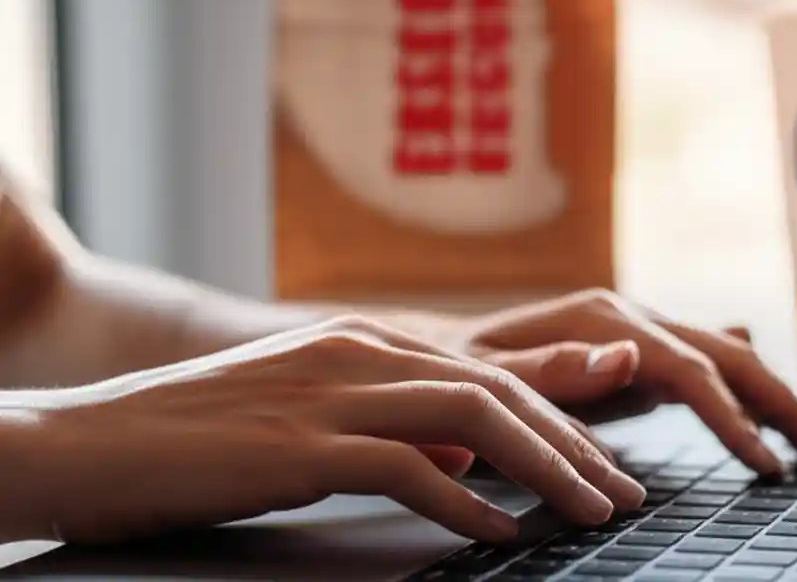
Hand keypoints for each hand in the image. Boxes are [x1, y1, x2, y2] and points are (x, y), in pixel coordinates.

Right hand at [0, 316, 644, 543]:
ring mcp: (330, 392)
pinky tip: (500, 535)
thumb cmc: (199, 442)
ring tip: (592, 514)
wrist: (89, 441)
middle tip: (624, 493)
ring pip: (472, 419)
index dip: (561, 416)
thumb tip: (461, 467)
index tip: (606, 461)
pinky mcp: (298, 442)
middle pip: (499, 392)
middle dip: (575, 444)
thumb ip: (390, 434)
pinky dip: (463, 504)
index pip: (490, 375)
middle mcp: (361, 353)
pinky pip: (404, 469)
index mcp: (367, 343)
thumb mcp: (312, 424)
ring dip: (545, 469)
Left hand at [452, 289, 796, 474]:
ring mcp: (640, 334)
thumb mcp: (484, 378)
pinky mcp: (638, 357)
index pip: (692, 371)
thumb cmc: (451, 375)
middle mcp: (633, 318)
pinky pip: (707, 375)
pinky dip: (747, 397)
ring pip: (730, 364)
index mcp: (605, 320)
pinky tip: (773, 413)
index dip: (735, 420)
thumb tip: (630, 355)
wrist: (428, 352)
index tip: (770, 468)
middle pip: (731, 360)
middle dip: (789, 408)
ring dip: (782, 403)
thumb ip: (555, 368)